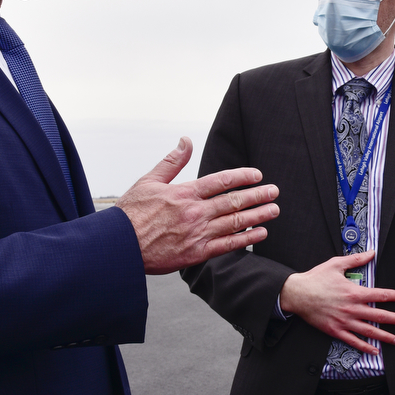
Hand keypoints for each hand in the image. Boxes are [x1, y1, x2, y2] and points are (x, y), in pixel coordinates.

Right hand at [115, 138, 279, 275]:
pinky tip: (260, 233)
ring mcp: (197, 234)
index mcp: (184, 193)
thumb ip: (172, 162)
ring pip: (235, 222)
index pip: (220, 180)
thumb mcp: (149, 181)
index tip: (257, 175)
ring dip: (257, 215)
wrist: (119, 247)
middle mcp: (194, 212)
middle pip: (233, 201)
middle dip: (257, 195)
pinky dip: (246, 238)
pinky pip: (228, 245)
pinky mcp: (196, 254)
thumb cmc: (131, 214)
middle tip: (274, 191)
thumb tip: (185, 141)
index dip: (242, 176)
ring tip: (274, 209)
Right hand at [278, 251, 394, 353]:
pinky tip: (375, 351)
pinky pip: (353, 341)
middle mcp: (351, 308)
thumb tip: (371, 253)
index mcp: (354, 292)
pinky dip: (365, 347)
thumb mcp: (336, 264)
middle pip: (379, 316)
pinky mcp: (335, 330)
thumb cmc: (316, 279)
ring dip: (385, 336)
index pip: (380, 295)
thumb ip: (356, 259)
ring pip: (369, 331)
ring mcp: (344, 321)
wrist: (296, 294)